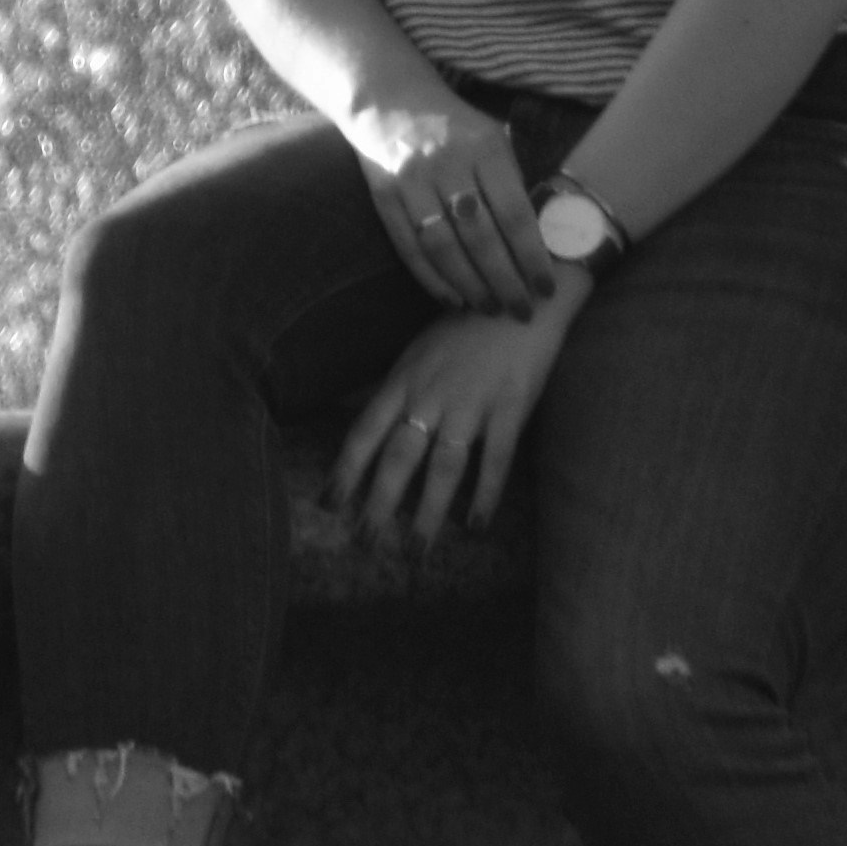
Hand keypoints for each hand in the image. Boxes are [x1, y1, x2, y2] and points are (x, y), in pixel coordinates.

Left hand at [336, 292, 580, 542]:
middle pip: (398, 457)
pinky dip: (485, 495)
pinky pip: (495, 459)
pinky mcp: (509, 407)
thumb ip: (398, 389)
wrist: (516, 294)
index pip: (365, 431)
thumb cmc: (465, 326)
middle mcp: (430, 395)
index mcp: (403, 380)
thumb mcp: (418, 352)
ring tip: (417, 550)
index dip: (346, 470)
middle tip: (366, 542)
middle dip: (379, 503)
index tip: (329, 504)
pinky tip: (476, 526)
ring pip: (443, 467)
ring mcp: (470, 403)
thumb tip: (372, 427)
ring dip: (428, 513)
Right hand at [341, 83, 544, 311]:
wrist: (390, 99)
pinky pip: (409, 247)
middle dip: (505, 280)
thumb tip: (543, 238)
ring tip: (491, 308)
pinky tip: (453, 299)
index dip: (533, 255)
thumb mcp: (494, 138)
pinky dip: (431, 279)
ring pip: (443, 247)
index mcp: (486, 148)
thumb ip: (512, 183)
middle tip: (522, 311)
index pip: (515, 213)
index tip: (547, 287)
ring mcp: (412, 181)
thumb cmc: (456, 127)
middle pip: (481, 237)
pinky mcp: (384, 196)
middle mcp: (447, 164)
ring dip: (470, 285)